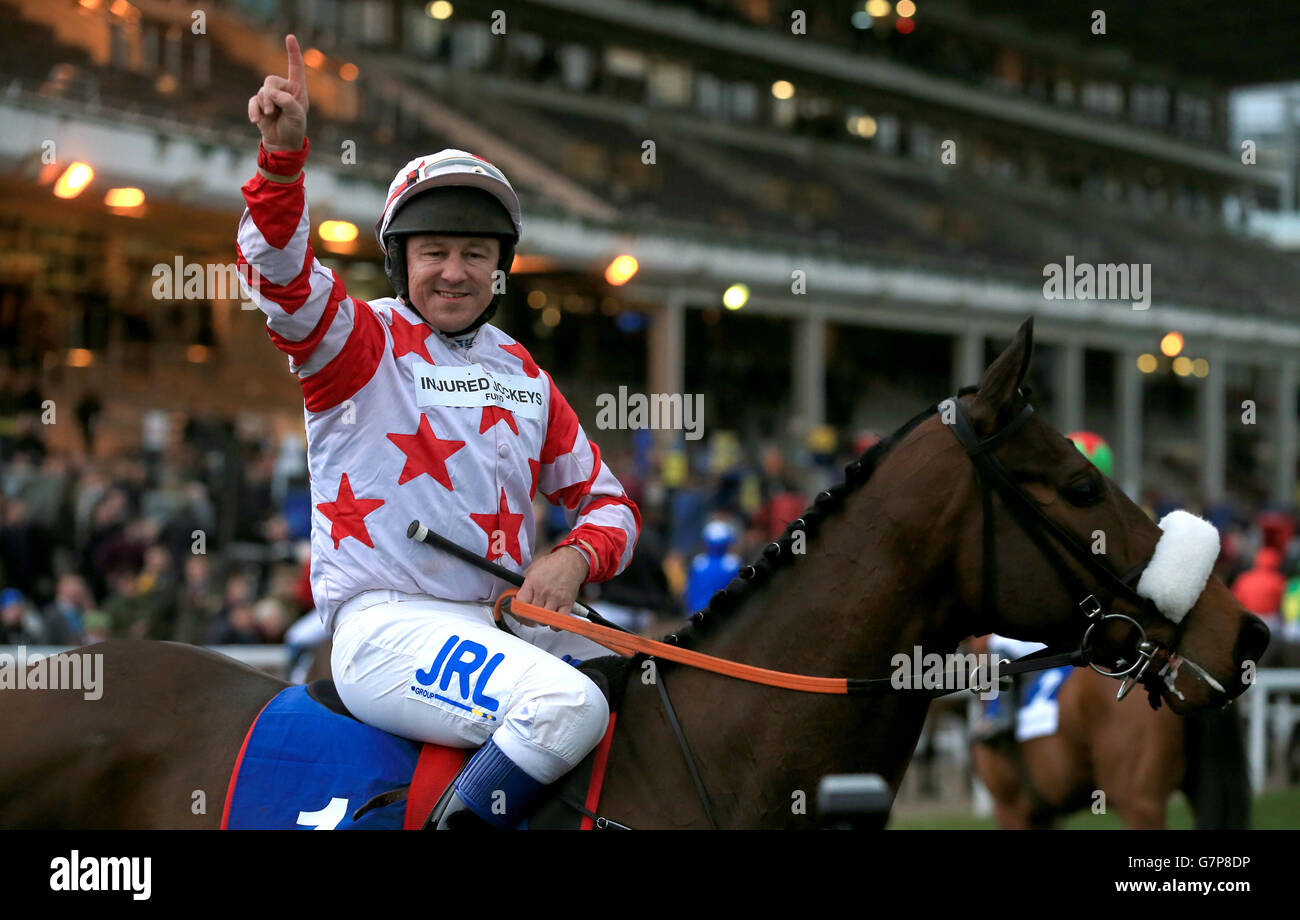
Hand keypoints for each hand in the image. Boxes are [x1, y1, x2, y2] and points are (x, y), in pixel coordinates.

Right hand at [248, 34, 308, 152]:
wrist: (283, 142)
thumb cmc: (295, 127)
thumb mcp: (296, 115)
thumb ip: (287, 102)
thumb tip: (272, 94)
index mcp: (297, 88)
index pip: (295, 67)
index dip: (293, 52)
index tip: (290, 37)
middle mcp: (283, 89)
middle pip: (270, 80)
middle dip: (270, 95)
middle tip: (275, 111)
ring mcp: (270, 96)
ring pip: (261, 92)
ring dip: (265, 106)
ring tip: (272, 117)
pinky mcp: (260, 104)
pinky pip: (253, 102)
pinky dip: (254, 111)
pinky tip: (256, 121)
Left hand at [512, 546, 589, 627]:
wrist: (572, 561)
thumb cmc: (553, 564)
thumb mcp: (534, 567)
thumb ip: (525, 581)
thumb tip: (518, 593)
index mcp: (532, 582)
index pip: (520, 602)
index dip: (518, 609)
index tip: (518, 611)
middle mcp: (543, 591)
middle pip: (531, 613)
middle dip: (529, 616)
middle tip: (529, 616)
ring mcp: (555, 598)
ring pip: (544, 619)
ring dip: (541, 620)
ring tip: (540, 616)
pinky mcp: (567, 603)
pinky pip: (560, 620)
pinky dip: (555, 624)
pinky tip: (552, 621)